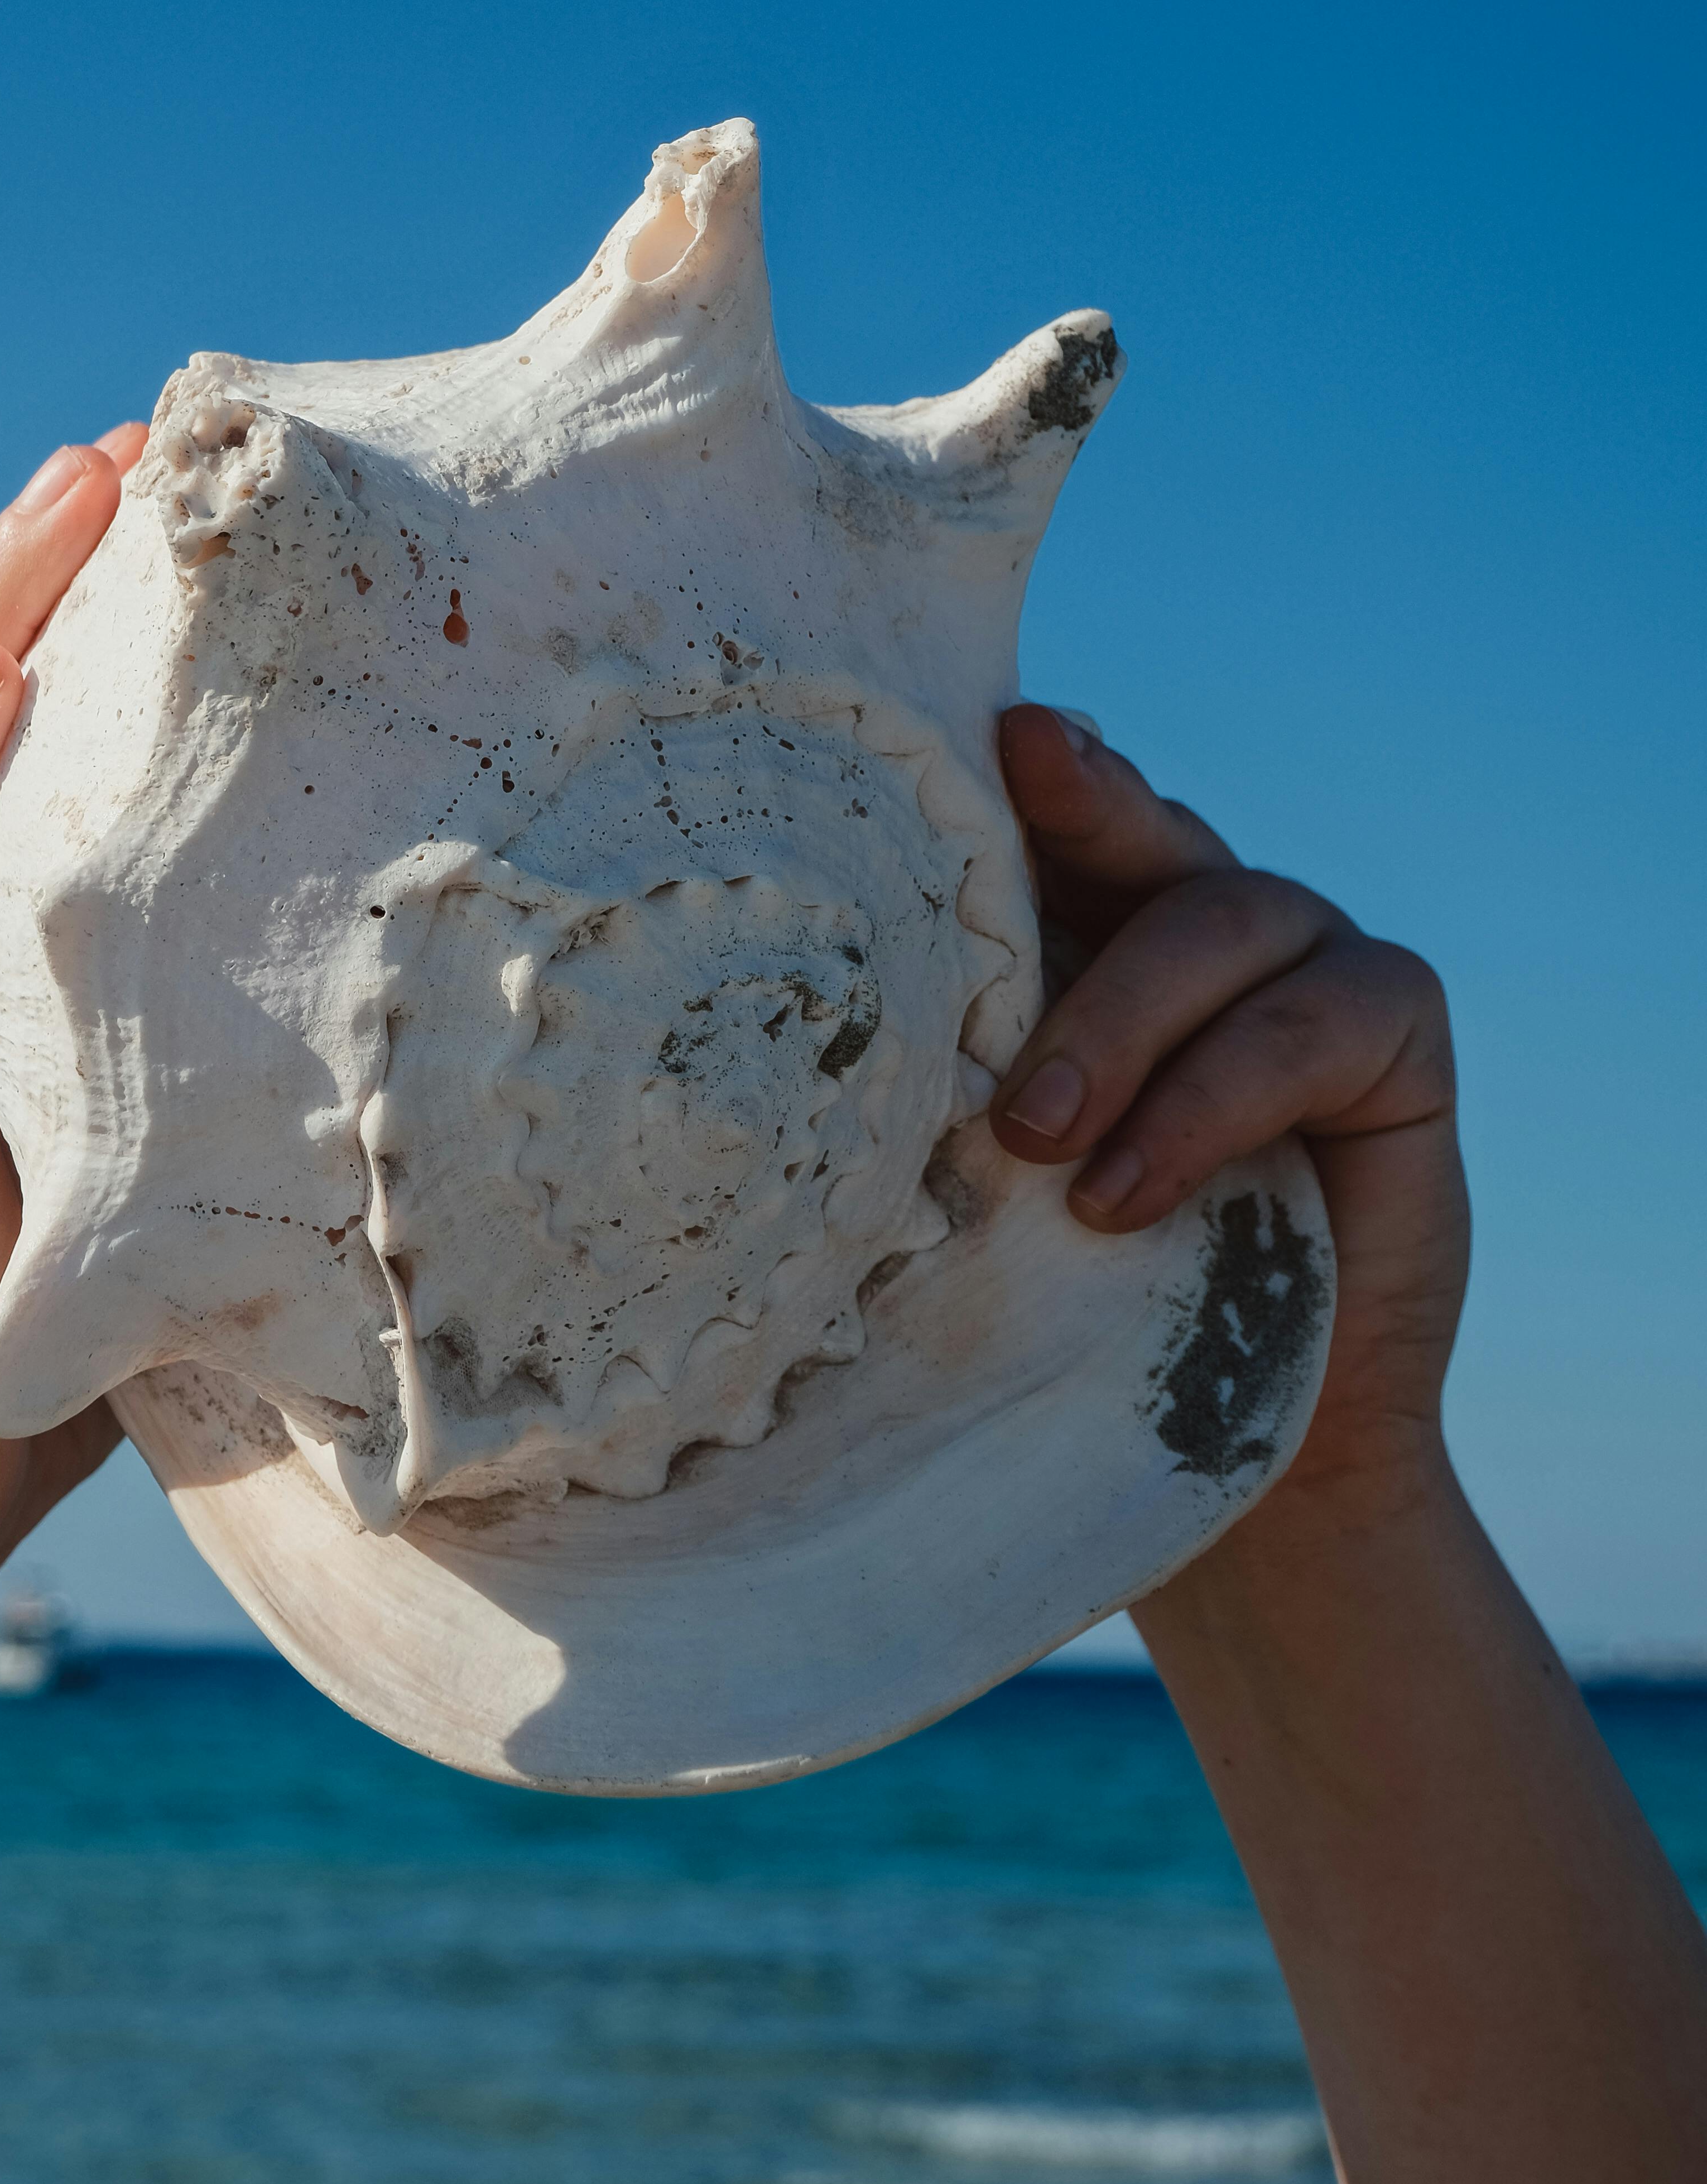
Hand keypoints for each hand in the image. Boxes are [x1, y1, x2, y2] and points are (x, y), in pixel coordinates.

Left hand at [992, 705, 1465, 1519]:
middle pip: (1133, 827)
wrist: (1245, 1450)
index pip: (1044, 816)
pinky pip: (1310, 1022)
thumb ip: (944, 1089)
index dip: (1017, 768)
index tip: (983, 733)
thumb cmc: (1079, 1310)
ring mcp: (1306, 957)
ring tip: (1036, 1144)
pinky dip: (1209, 1100)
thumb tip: (789, 1053)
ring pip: (1214, 919)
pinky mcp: (1394, 1026)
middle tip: (975, 925)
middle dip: (1072, 820)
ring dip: (1117, 1028)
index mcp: (1085, 927)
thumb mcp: (989, 1184)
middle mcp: (1195, 915)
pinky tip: (1130, 1191)